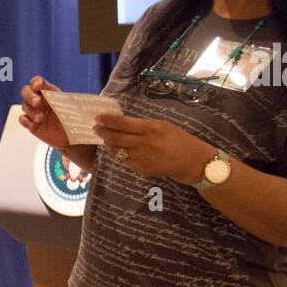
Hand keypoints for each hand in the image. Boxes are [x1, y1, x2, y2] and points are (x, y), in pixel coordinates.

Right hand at [19, 76, 71, 149]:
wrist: (72, 138)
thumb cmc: (72, 120)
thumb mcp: (69, 106)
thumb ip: (59, 97)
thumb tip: (57, 93)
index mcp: (49, 92)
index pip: (38, 82)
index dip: (36, 82)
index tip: (38, 86)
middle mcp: (40, 100)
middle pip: (26, 91)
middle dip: (30, 96)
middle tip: (37, 102)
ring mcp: (34, 112)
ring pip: (25, 106)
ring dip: (32, 111)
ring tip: (41, 118)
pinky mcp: (31, 124)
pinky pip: (22, 119)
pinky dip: (26, 121)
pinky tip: (34, 124)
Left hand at [92, 114, 212, 183]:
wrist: (190, 161)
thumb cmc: (178, 139)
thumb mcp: (162, 126)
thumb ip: (142, 125)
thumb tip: (122, 123)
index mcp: (150, 129)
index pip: (123, 124)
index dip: (108, 121)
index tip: (98, 117)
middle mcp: (144, 144)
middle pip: (116, 138)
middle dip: (103, 132)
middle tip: (95, 128)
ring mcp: (141, 159)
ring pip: (117, 151)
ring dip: (109, 144)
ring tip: (105, 138)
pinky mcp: (141, 170)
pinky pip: (125, 161)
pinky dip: (121, 154)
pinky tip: (120, 150)